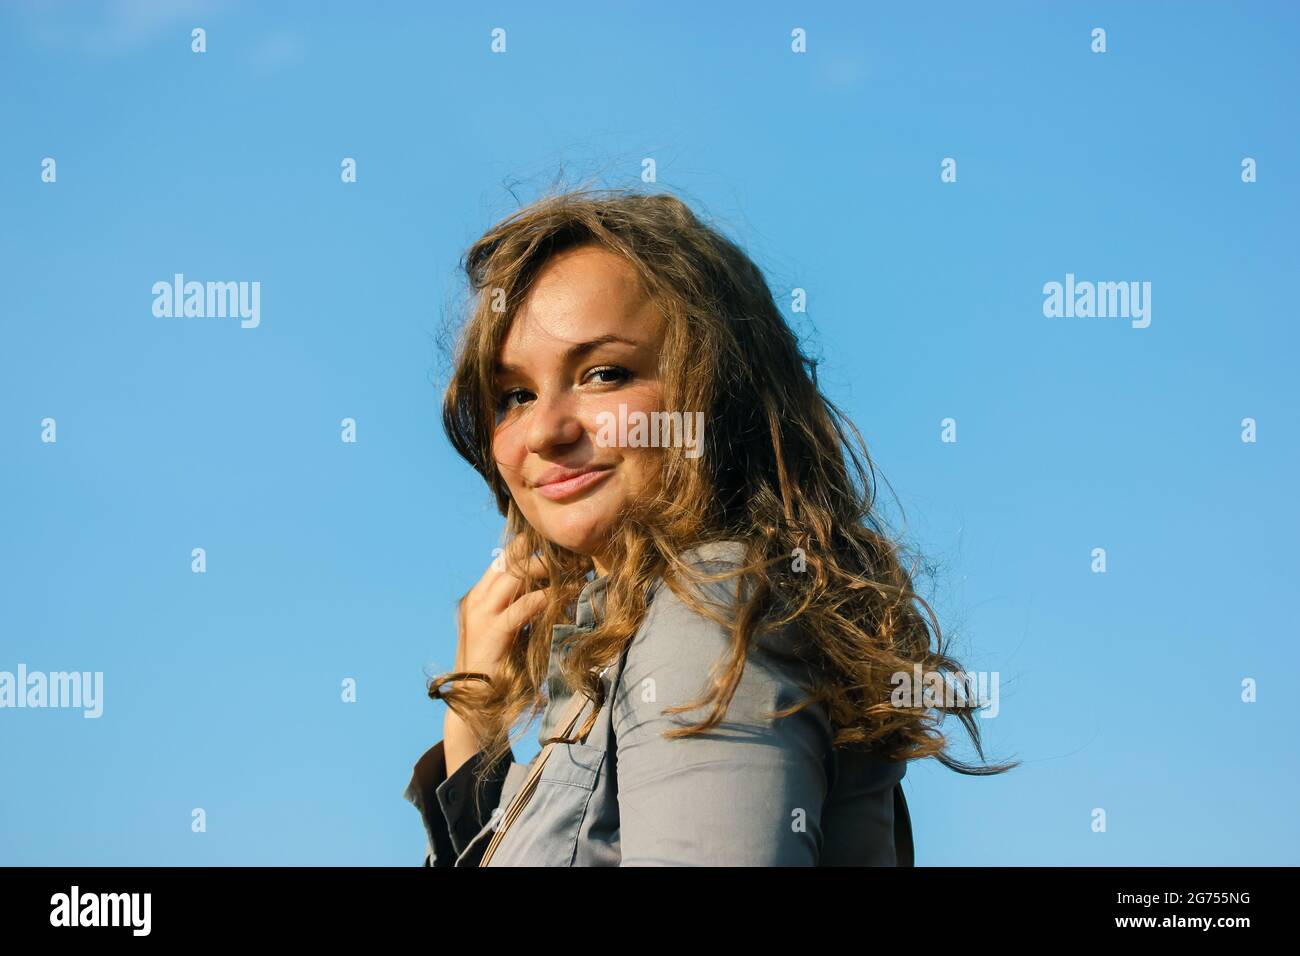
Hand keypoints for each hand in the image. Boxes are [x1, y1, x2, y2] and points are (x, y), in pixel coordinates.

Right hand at [443, 534, 548, 773]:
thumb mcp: (511, 630)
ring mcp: (480, 615)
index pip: (504, 559)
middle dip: (542, 554)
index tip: (559, 544)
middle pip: (509, 561)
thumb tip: (558, 587)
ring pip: (513, 576)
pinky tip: (565, 596)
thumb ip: (524, 607)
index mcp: (479, 596)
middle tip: (572, 553)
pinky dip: (545, 599)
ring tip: (574, 569)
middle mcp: (476, 599)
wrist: (475, 702)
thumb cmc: (500, 667)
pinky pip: (521, 608)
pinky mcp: (490, 633)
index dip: (530, 548)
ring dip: (546, 569)